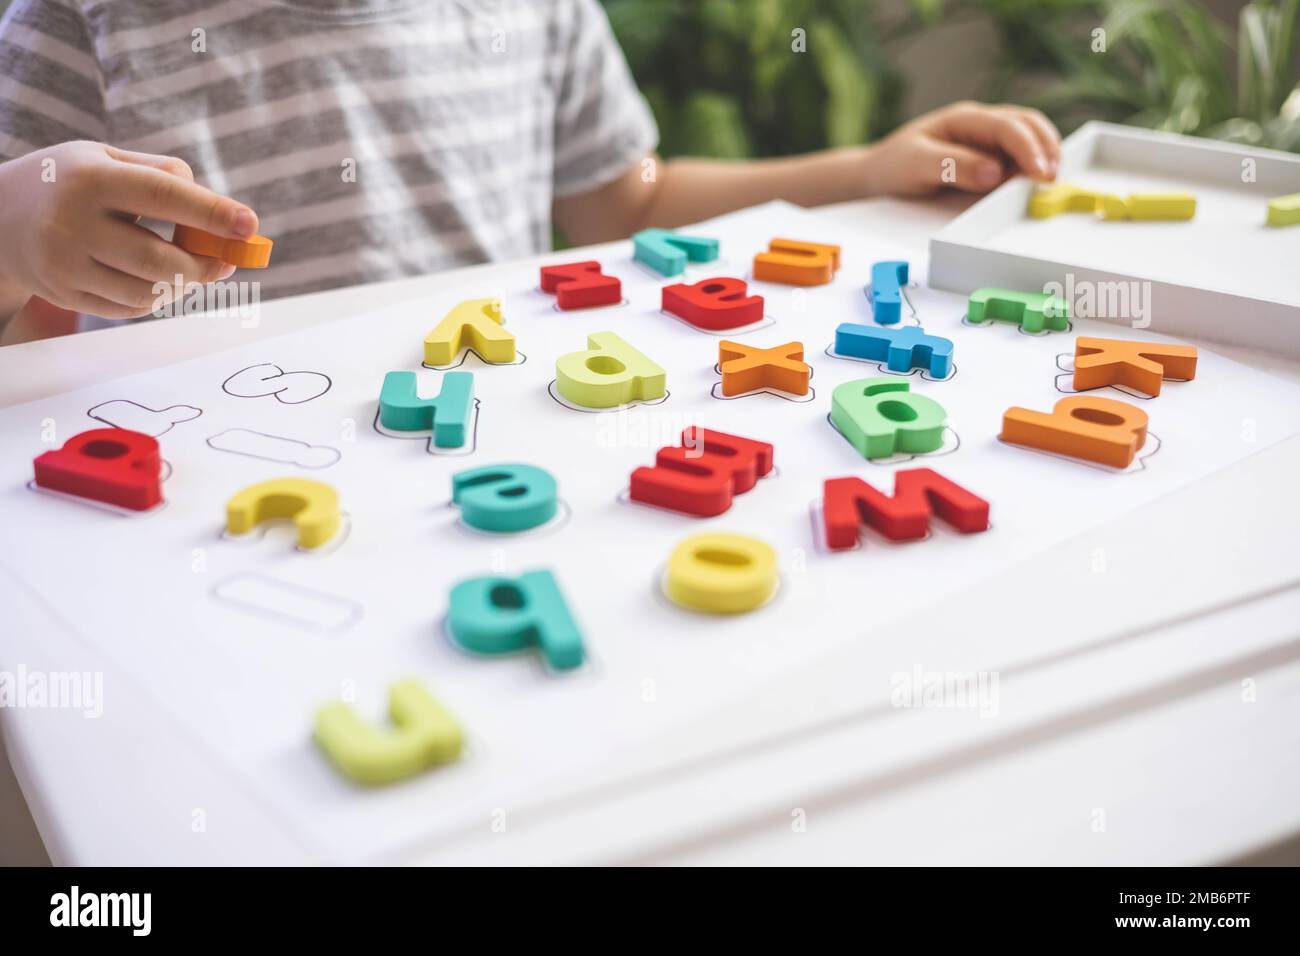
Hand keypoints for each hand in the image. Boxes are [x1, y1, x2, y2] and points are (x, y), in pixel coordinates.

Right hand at [0, 140, 258, 321]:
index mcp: (90, 179)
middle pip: (160, 259)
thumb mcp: (105, 159)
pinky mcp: (64, 292)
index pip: (163, 196)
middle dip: (205, 264)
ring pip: (148, 291)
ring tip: (194, 268)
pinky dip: (157, 297)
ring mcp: (65, 264)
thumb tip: (221, 214)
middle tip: (226, 260)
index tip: (250, 225)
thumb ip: (163, 175)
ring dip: (185, 284)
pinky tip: (161, 281)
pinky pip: (129, 308)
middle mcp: (73, 222)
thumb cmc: (70, 181)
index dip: (212, 213)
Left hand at [863, 101, 1060, 196]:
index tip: (1040, 173)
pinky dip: (1031, 170)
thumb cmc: (894, 165)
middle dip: (1047, 148)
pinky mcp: (989, 161)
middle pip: (1028, 125)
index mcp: (964, 118)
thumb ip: (954, 166)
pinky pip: (1017, 161)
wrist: (877, 175)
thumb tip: (995, 173)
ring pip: (1029, 140)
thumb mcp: (916, 164)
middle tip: (1055, 179)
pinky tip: (1035, 187)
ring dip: (1044, 157)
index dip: (1028, 148)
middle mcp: (981, 125)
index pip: (1006, 126)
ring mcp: (988, 142)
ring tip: (1051, 183)